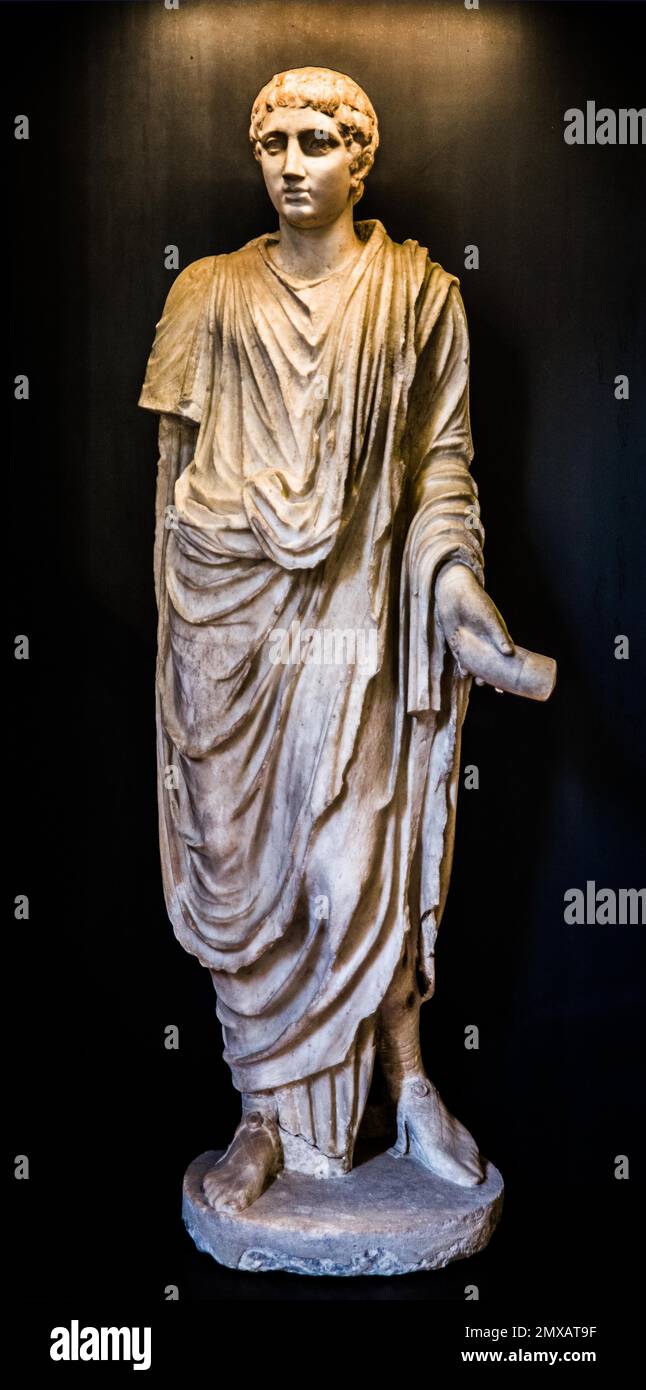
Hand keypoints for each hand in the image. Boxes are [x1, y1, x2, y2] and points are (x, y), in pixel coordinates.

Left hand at [435, 563, 513, 683]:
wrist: (455, 593)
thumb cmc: (477, 602)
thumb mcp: (490, 619)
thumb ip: (499, 635)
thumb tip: (509, 653)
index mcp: (497, 637)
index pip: (506, 656)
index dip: (511, 668)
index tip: (516, 677)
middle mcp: (485, 643)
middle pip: (491, 663)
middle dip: (495, 676)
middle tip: (498, 689)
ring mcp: (471, 644)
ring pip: (477, 664)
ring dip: (479, 674)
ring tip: (482, 683)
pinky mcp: (457, 643)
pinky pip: (462, 659)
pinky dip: (464, 667)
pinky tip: (465, 674)